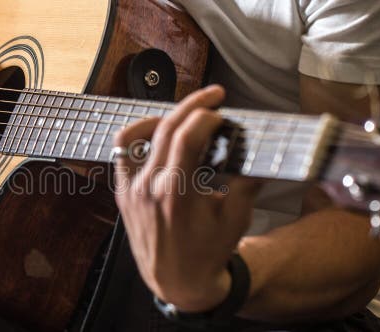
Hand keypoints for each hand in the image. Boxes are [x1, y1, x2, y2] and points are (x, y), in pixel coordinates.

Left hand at [113, 86, 260, 311]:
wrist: (177, 282)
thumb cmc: (207, 253)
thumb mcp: (236, 220)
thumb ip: (247, 183)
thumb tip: (257, 151)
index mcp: (177, 196)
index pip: (187, 138)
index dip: (206, 116)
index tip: (222, 113)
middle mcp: (149, 189)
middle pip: (166, 129)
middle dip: (193, 105)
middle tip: (214, 95)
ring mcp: (131, 190)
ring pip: (137, 135)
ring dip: (162, 116)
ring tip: (185, 113)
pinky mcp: (123, 192)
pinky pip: (122, 153)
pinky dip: (138, 135)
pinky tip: (157, 132)